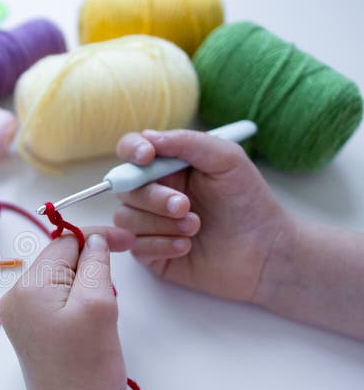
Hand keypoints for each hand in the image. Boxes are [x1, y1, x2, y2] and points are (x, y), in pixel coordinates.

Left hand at [0, 227, 134, 389]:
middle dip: (90, 265)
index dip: (96, 238)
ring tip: (103, 313)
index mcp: (25, 288)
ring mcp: (20, 318)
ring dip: (86, 284)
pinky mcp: (31, 333)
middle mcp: (14, 299)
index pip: (62, 243)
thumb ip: (95, 262)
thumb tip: (93, 239)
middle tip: (113, 292)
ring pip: (59, 280)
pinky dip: (78, 301)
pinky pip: (56, 300)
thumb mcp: (98, 304)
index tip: (128, 242)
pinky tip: (91, 323)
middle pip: (58, 260)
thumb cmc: (90, 367)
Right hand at [113, 129, 292, 302]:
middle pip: (125, 188)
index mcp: (167, 166)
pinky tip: (186, 246)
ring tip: (195, 227)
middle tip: (184, 206)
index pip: (131, 151)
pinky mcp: (151, 252)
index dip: (132, 150)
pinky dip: (160, 245)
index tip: (147, 156)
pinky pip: (135, 246)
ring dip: (159, 224)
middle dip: (153, 197)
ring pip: (126, 218)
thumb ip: (188, 142)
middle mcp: (154, 192)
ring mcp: (150, 223)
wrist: (264, 251)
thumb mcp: (227, 159)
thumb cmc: (249, 202)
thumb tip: (148, 136)